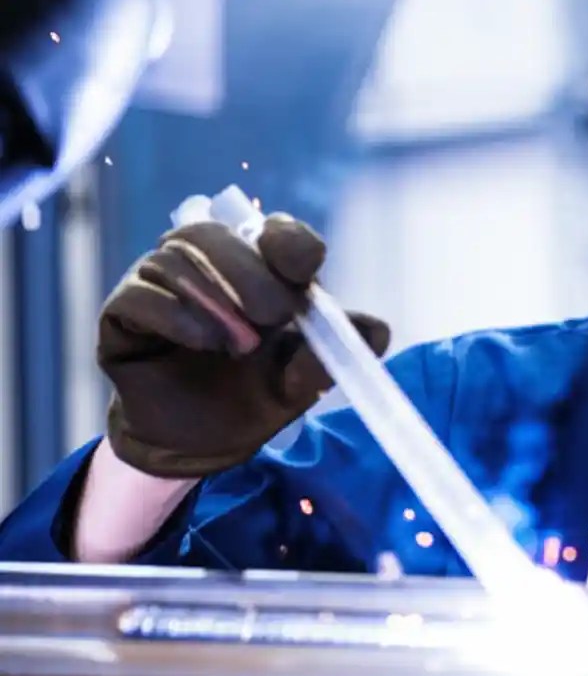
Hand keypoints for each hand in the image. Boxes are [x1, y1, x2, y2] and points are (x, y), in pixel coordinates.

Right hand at [98, 215, 390, 476]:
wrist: (200, 445)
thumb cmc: (252, 400)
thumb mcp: (300, 382)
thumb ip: (333, 354)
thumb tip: (377, 331)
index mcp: (256, 269)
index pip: (271, 230)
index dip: (287, 239)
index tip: (304, 268)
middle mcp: (204, 265)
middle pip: (216, 234)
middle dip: (251, 272)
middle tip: (274, 316)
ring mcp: (158, 283)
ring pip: (175, 258)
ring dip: (215, 298)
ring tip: (240, 345)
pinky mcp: (122, 314)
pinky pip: (138, 295)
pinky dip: (175, 314)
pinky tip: (204, 342)